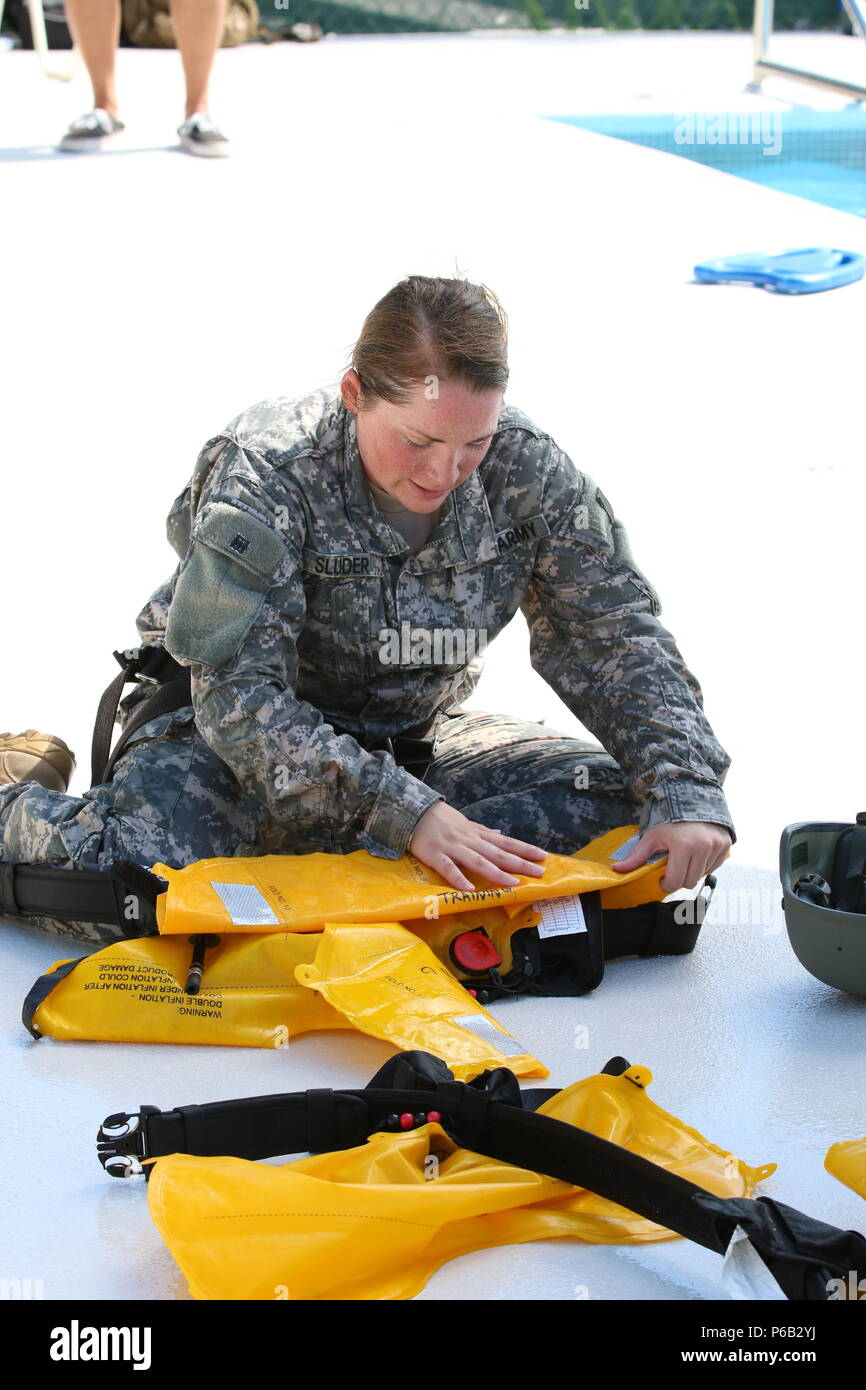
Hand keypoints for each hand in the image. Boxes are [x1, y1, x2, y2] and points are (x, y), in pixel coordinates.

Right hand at [409, 801, 547, 890]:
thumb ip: (483, 831)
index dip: (525, 849)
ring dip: (496, 872)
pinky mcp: (435, 855)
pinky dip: (459, 878)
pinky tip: (470, 889)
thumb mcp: (465, 823)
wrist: (413, 810)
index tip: (543, 856)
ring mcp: (453, 847)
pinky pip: (448, 868)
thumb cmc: (440, 819)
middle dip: (520, 863)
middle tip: (539, 872)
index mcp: (477, 834)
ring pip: (478, 861)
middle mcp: (469, 840)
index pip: (506, 842)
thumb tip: (500, 834)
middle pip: (498, 853)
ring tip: (513, 883)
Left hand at [611, 821, 731, 893]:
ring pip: (702, 875)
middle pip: (690, 881)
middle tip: (672, 867)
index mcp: (683, 846)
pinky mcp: (725, 845)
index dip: (666, 884)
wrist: (693, 799)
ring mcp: (717, 847)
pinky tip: (697, 853)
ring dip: (692, 871)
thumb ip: (637, 856)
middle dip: (679, 878)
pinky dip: (705, 864)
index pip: (676, 881)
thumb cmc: (670, 819)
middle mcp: (703, 847)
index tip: (662, 879)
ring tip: (684, 857)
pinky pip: (714, 866)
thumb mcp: (652, 836)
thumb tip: (617, 870)